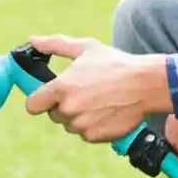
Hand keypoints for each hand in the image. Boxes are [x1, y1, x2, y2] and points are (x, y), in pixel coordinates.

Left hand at [22, 34, 171, 142]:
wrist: (145, 85)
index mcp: (61, 88)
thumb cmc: (114, 64)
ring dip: (78, 116)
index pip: (32, 105)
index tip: (46, 96)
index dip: (38, 100)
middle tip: (82, 93)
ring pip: (69, 125)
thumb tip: (32, 41)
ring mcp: (81, 124)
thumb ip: (54, 45)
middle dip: (62, 106)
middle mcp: (68, 109)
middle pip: (53, 114)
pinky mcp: (94, 136)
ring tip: (97, 100)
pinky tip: (105, 111)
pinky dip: (92, 126)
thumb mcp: (84, 48)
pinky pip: (85, 134)